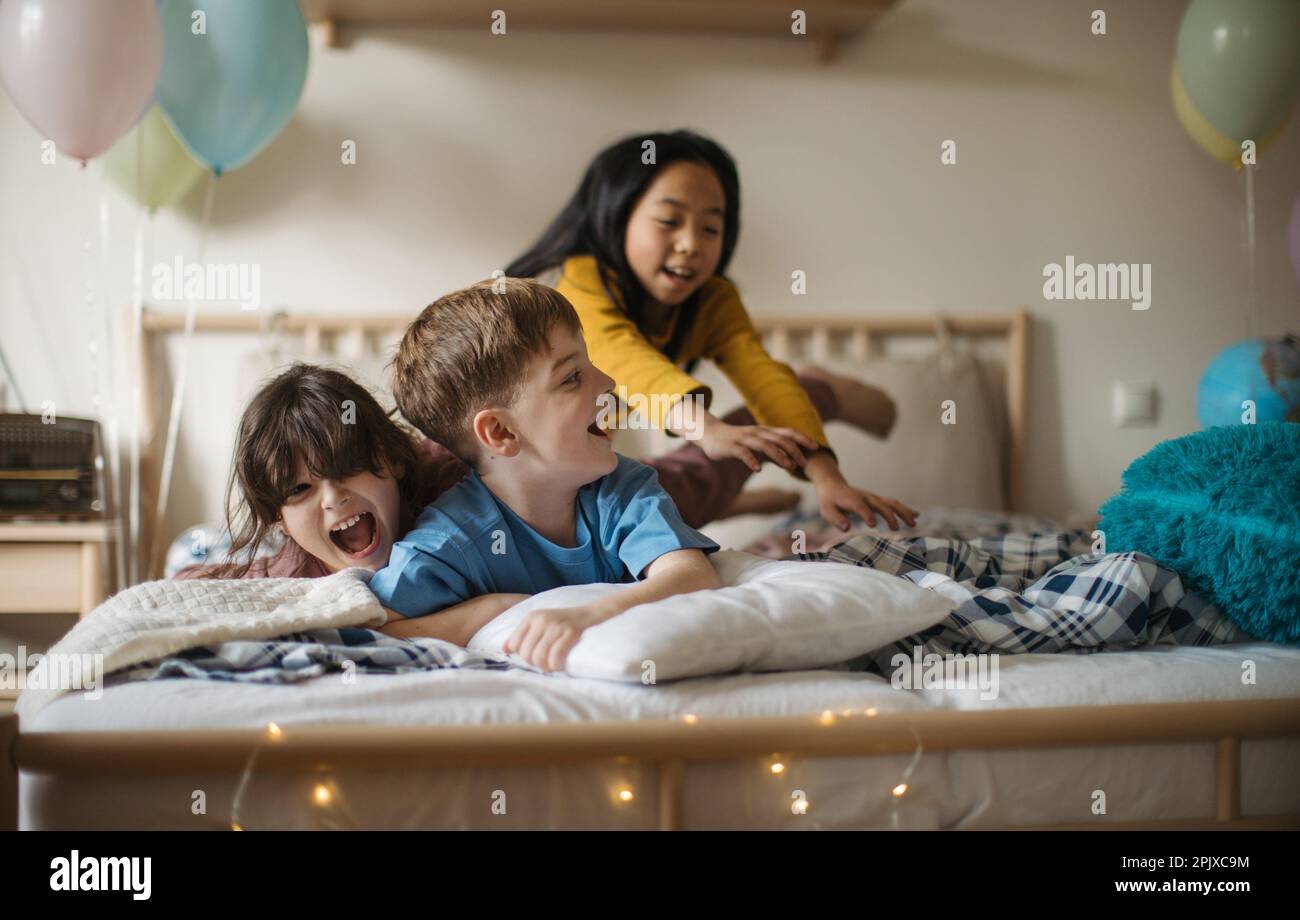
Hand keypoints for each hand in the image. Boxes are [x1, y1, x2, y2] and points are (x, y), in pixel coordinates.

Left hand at [504, 604, 603, 672]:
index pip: (514, 643)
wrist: (586, 614)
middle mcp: (541, 620)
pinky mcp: (570, 633)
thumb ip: (520, 635)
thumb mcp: (537, 624)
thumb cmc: (559, 622)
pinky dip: (555, 665)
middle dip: (534, 664)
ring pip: (539, 657)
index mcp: (531, 617)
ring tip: (551, 667)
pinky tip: (558, 666)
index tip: (532, 656)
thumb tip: (504, 650)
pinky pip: (556, 656)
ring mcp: (556, 626)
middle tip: (544, 664)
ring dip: (545, 667)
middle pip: (526, 653)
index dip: (522, 655)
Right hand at [695, 415, 820, 472]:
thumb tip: (790, 461)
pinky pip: (743, 453)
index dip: (802, 438)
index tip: (815, 447)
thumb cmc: (736, 441)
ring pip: (764, 445)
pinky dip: (751, 460)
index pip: (787, 432)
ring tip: (789, 466)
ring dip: (778, 455)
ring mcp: (744, 439)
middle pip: (779, 439)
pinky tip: (757, 470)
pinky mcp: (731, 447)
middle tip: (803, 462)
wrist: (709, 434)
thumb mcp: (757, 444)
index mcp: (764, 431)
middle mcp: (757, 433)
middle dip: (793, 449)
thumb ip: (772, 451)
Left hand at [804, 452, 917, 531]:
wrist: (833, 486)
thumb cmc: (830, 501)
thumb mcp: (826, 510)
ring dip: (902, 512)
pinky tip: (915, 515)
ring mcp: (873, 498)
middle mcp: (866, 497)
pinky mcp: (877, 500)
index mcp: (852, 499)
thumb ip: (836, 519)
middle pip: (880, 505)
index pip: (861, 507)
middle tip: (896, 529)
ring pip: (891, 503)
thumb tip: (846, 528)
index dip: (866, 514)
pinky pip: (893, 503)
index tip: (872, 524)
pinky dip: (904, 509)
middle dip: (889, 516)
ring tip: (913, 522)